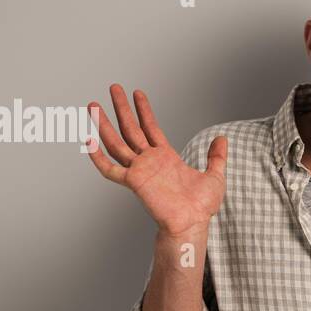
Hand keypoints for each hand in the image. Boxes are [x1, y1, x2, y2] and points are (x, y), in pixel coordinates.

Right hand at [86, 84, 227, 238]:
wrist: (193, 222)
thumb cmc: (201, 206)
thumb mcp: (215, 175)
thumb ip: (216, 157)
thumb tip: (223, 139)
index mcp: (165, 157)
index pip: (150, 127)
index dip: (143, 110)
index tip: (137, 93)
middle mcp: (149, 161)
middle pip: (130, 129)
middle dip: (121, 108)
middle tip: (113, 88)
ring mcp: (139, 170)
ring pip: (116, 143)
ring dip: (104, 124)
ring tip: (93, 106)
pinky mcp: (133, 182)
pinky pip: (110, 169)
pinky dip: (97, 157)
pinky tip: (88, 141)